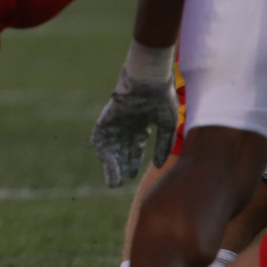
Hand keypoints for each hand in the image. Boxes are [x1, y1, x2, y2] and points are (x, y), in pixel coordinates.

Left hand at [90, 67, 179, 187]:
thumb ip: (163, 145)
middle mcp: (125, 125)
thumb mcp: (166, 126)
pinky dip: (104, 153)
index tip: (133, 176)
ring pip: (111, 148)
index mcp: (139, 125)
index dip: (133, 162)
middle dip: (121, 167)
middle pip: (121, 151)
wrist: (148, 81)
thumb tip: (158, 165)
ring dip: (111, 165)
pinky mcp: (105, 120)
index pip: (134, 148)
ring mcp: (115, 123)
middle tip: (120, 184)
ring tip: (113, 182)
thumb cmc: (160, 100)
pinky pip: (100, 139)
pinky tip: (109, 165)